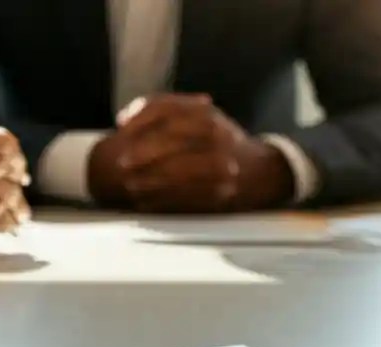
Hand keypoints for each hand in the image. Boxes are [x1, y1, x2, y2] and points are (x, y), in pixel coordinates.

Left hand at [108, 94, 292, 211]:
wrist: (260, 170)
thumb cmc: (217, 140)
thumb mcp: (198, 116)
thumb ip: (162, 111)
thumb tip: (123, 119)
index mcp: (208, 115)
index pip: (168, 110)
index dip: (141, 118)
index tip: (120, 126)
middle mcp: (219, 136)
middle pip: (173, 141)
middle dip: (143, 152)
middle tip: (122, 163)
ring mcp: (223, 166)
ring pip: (179, 171)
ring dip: (150, 180)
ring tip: (131, 186)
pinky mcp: (223, 194)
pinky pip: (187, 197)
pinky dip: (162, 200)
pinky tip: (146, 202)